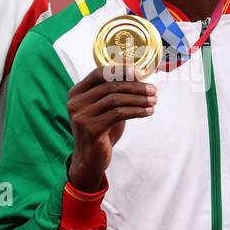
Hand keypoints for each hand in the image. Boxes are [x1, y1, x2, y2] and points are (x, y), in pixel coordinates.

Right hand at [66, 66, 156, 191]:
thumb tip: (137, 75)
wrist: (90, 159)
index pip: (99, 74)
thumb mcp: (106, 108)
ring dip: (139, 99)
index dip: (120, 70)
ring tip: (154, 101)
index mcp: (77, 93)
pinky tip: (148, 112)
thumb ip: (115, 92)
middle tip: (153, 90)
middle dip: (136, 87)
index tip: (139, 72)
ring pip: (116, 99)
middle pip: (110, 86)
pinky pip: (119, 114)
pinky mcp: (91, 129)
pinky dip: (137, 111)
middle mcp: (76, 103)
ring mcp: (82, 116)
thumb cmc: (101, 130)